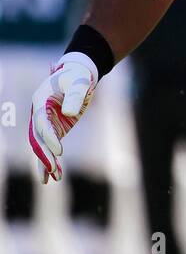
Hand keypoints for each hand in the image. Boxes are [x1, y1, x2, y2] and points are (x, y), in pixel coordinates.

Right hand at [28, 52, 97, 182]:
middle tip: (52, 169)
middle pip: (37, 137)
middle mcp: (38, 113)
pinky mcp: (54, 129)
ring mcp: (45, 122)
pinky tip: (57, 175)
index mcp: (40, 100)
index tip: (59, 151)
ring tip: (53, 178)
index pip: (41, 122)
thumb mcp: (79, 83)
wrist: (79, 75)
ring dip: (46, 162)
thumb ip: (75, 96)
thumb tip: (70, 113)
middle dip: (43, 154)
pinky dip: (53, 160)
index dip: (48, 137)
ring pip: (41, 146)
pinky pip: (50, 147)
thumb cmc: (78, 77)